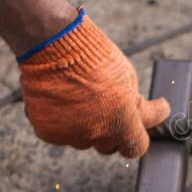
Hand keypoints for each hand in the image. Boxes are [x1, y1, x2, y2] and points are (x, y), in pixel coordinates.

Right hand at [18, 7, 169, 157]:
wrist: (53, 45)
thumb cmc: (93, 56)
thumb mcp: (127, 76)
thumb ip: (134, 103)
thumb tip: (137, 113)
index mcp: (122, 120)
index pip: (138, 146)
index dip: (140, 134)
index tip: (143, 120)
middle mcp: (97, 133)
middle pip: (110, 145)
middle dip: (114, 130)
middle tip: (110, 107)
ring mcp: (71, 135)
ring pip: (85, 139)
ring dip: (87, 125)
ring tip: (81, 97)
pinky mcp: (48, 131)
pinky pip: (62, 133)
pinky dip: (63, 121)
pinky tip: (63, 100)